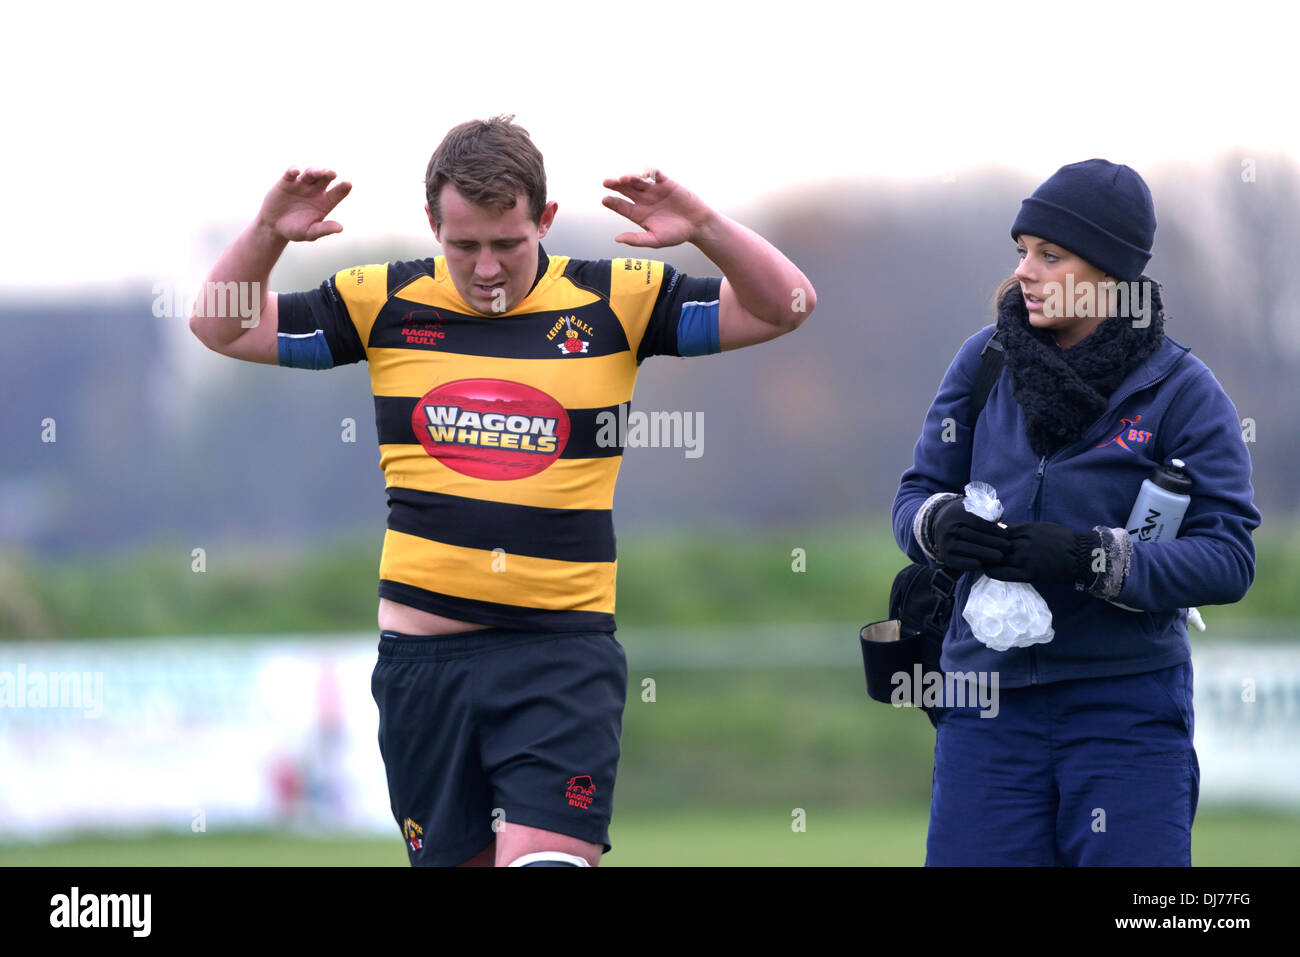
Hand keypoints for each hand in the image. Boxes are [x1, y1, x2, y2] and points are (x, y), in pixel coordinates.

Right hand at [257, 167, 351, 241]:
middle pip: (325, 178)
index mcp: (325, 202)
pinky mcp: (286, 182)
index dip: (343, 187)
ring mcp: (301, 184)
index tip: (348, 184)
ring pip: (311, 173)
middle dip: (329, 173)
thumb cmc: (295, 230)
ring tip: (318, 173)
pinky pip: (290, 173)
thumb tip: (340, 228)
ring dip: (315, 171)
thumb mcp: (310, 233)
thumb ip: (324, 229)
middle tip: (332, 173)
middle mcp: (316, 190)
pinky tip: (295, 171)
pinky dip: (293, 170)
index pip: (338, 192)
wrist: (273, 226)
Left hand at [601, 168, 712, 247]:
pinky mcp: (666, 183)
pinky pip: (655, 174)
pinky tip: (644, 174)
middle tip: (607, 182)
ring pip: (638, 180)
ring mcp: (654, 190)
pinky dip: (649, 172)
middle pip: (626, 189)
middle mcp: (644, 200)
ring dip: (629, 177)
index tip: (605, 200)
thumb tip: (617, 239)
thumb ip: (636, 239)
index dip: (612, 202)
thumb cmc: (677, 234)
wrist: (698, 225)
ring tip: (623, 179)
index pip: (621, 206)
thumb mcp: (655, 240)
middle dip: (616, 185)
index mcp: (638, 214)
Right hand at [929, 497, 1009, 571]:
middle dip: (992, 542)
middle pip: (973, 535)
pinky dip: (969, 564)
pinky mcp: (945, 556)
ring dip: (985, 554)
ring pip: (966, 548)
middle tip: (1007, 547)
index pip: (978, 522)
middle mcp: (949, 529)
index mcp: (957, 515)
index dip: (994, 529)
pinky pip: (957, 561)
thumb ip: (987, 514)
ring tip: (1000, 557)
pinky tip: (982, 564)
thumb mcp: (972, 510)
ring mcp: (945, 543)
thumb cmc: (964, 519)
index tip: (1006, 534)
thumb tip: (1002, 523)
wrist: (941, 527)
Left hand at [984, 522, 1099, 585]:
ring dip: (985, 559)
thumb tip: (1003, 529)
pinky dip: (993, 571)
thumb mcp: (1042, 527)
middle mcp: (1022, 543)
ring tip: (978, 560)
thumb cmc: (1063, 539)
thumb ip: (1022, 529)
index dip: (986, 534)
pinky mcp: (1028, 574)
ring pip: (996, 559)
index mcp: (1026, 529)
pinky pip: (1003, 574)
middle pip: (993, 544)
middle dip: (982, 546)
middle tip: (973, 548)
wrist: (1081, 556)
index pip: (997, 530)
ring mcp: (1024, 559)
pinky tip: (988, 570)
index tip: (979, 536)